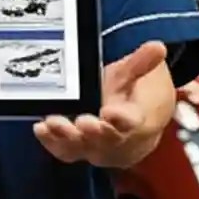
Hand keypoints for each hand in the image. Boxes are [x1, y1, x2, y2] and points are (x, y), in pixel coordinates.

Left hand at [33, 40, 171, 168]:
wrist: (138, 126)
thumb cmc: (134, 95)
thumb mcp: (137, 75)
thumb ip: (142, 63)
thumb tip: (158, 46)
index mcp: (138, 121)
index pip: (131, 123)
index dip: (121, 120)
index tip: (111, 112)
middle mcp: (119, 140)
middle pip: (106, 140)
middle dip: (93, 133)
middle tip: (82, 122)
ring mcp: (98, 148)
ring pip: (83, 149)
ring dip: (67, 139)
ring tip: (52, 123)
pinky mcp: (81, 150)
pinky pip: (66, 151)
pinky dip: (53, 143)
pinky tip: (40, 129)